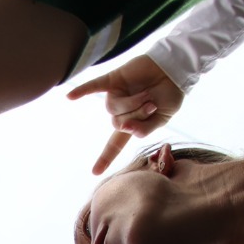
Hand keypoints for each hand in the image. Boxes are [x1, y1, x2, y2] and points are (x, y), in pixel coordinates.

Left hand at [66, 54, 185, 175]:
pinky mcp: (114, 79)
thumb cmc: (169, 95)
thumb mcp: (162, 118)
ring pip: (113, 108)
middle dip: (137, 116)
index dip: (106, 158)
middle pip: (117, 123)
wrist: (174, 71)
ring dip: (133, 103)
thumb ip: (146, 129)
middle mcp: (120, 110)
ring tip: (148, 94)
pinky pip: (95, 85)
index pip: (115, 144)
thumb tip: (127, 129)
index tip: (95, 172)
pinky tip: (69, 96)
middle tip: (152, 104)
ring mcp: (115, 95)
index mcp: (131, 123)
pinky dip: (82, 90)